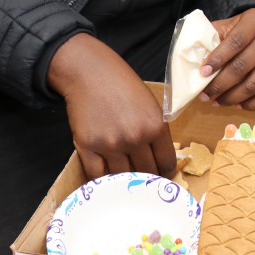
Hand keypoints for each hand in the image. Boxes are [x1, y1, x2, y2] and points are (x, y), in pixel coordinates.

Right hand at [48, 33, 178, 178]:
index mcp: (155, 125)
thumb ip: (156, 131)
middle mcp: (135, 137)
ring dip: (125, 180)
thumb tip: (160, 160)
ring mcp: (110, 144)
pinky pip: (97, 175)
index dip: (165, 172)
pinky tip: (106, 178)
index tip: (160, 174)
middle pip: (146, 173)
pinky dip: (102, 179)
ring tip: (125, 179)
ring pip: (123, 177)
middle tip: (142, 178)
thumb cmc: (123, 85)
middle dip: (146, 178)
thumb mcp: (151, 105)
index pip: (166, 163)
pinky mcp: (87, 146)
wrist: (90, 73)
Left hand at [200, 8, 254, 108]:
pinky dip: (252, 104)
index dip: (218, 59)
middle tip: (206, 95)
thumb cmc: (246, 31)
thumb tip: (193, 57)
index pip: (236, 42)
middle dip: (221, 84)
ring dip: (233, 97)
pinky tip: (238, 104)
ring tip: (217, 101)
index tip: (203, 72)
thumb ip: (214, 37)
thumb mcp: (230, 26)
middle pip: (244, 66)